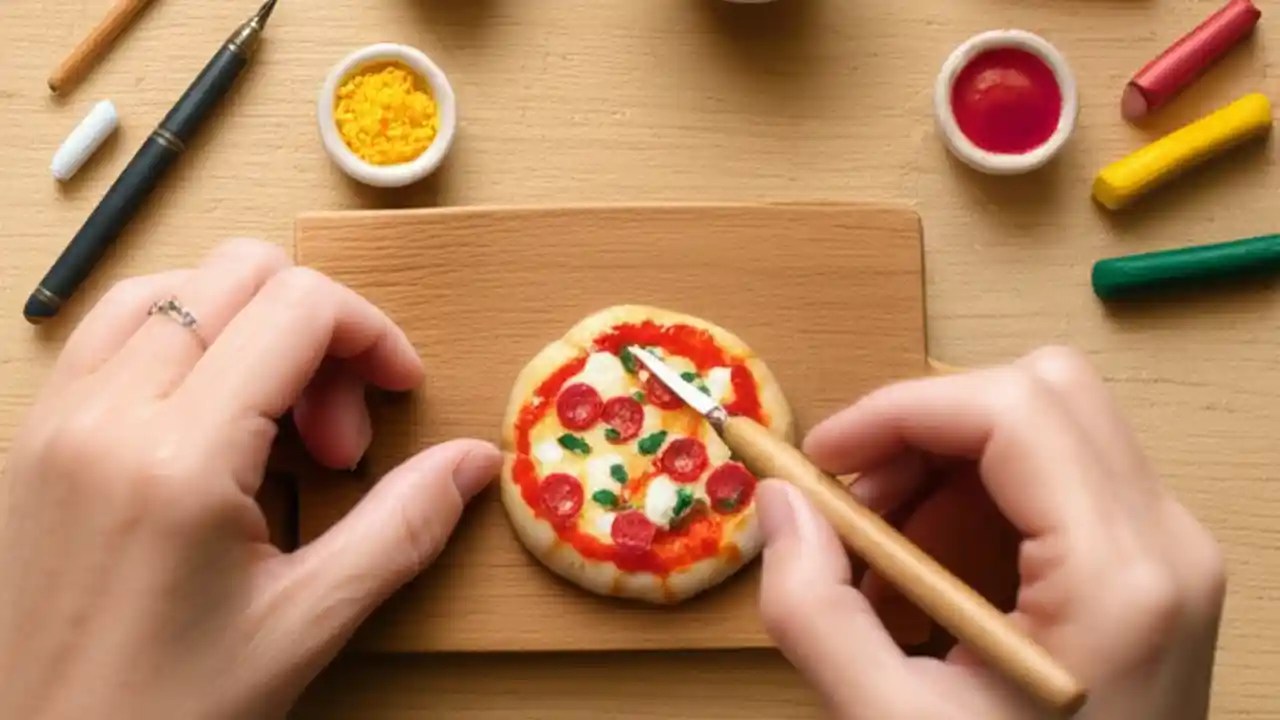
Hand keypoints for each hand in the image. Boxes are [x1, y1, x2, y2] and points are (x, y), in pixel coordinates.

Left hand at [0, 239, 500, 719]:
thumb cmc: (156, 712)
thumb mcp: (302, 625)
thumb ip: (400, 528)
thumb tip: (471, 463)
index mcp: (176, 458)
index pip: (296, 308)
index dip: (372, 332)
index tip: (398, 391)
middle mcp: (104, 415)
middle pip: (236, 275)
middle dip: (316, 330)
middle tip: (337, 431)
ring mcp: (57, 419)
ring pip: (170, 286)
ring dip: (248, 328)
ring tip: (276, 426)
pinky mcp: (35, 438)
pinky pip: (114, 332)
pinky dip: (184, 343)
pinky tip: (215, 421)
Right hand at [757, 347, 1224, 718]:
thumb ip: (815, 611)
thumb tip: (778, 504)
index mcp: (1118, 579)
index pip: (1012, 409)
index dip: (900, 410)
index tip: (822, 460)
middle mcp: (1166, 545)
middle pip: (1042, 392)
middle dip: (927, 431)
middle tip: (858, 505)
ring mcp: (1169, 556)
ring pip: (1050, 428)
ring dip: (947, 471)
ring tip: (889, 565)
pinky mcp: (1155, 574)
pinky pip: (1060, 482)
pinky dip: (979, 506)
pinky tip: (936, 589)